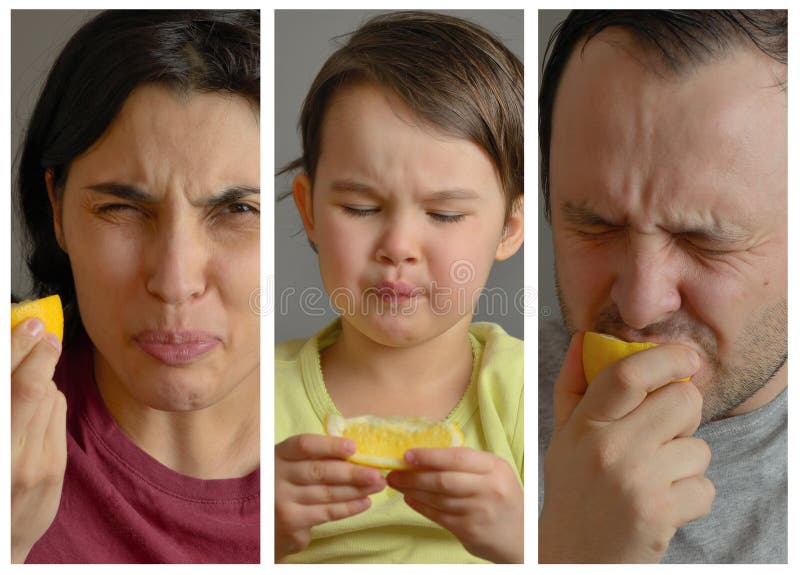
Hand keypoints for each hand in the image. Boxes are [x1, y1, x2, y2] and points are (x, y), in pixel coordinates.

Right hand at [10, 318, 66, 563]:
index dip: (17, 349)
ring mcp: (34, 466)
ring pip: (49, 400)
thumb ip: (5, 401)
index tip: (28, 326)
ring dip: (41, 380)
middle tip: (39, 332)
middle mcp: (8, 457)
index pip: (9, 387)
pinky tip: (35, 407)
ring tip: (28, 374)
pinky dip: (48, 404)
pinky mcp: (53, 473)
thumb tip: (12, 361)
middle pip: (31, 387)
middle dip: (37, 354)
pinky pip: (57, 421)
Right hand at [274, 434, 386, 560]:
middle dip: (352, 472)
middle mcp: (277, 477)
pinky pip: (327, 513)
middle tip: (377, 472)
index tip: (354, 447)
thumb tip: (354, 450)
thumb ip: (312, 456)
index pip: (304, 445)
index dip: (330, 445)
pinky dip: (349, 508)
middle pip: (320, 471)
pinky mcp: (291, 523)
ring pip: (327, 493)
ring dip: (357, 490)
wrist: (258, 522)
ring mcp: (282, 501)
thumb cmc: (281, 485)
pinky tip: (364, 502)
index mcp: (278, 455)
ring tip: (378, 486)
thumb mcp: (288, 464)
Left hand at [386, 447, 522, 562]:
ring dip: (413, 491)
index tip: (407, 455)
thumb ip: (467, 464)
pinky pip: (438, 516)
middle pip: (443, 480)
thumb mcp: (494, 472)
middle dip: (413, 476)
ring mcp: (479, 511)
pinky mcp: (469, 530)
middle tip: (393, 472)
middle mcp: (489, 488)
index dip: (429, 456)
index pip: (457, 457)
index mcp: (494, 467)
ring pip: (438, 499)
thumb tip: (426, 455)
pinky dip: (421, 507)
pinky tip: (410, 499)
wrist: (521, 535)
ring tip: (397, 484)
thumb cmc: (502, 497)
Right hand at [539, 333, 714, 562]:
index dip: (666, 358)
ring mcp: (637, 480)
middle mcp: (609, 448)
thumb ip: (572, 384)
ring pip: (699, 447)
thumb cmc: (573, 489)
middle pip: (681, 401)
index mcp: (585, 424)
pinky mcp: (661, 512)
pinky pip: (705, 486)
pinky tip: (663, 504)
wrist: (572, 555)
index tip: (686, 357)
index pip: (628, 374)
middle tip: (664, 432)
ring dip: (685, 462)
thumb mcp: (563, 435)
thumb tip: (584, 338)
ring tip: (655, 478)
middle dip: (684, 413)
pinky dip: (691, 496)